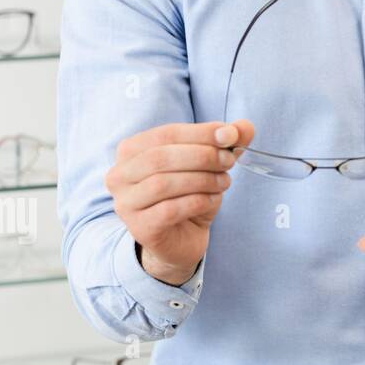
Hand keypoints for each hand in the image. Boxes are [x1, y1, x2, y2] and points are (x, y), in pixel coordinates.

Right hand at [105, 119, 253, 285]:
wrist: (183, 237)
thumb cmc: (191, 193)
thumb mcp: (210, 163)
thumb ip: (226, 141)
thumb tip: (243, 127)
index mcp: (132, 149)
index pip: (166, 134)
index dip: (201, 132)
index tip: (231, 136)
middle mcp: (120, 175)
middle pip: (161, 157)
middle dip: (202, 156)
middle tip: (229, 161)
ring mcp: (126, 203)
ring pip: (163, 184)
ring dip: (202, 180)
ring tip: (224, 182)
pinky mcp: (140, 228)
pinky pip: (169, 210)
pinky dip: (197, 201)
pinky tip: (213, 200)